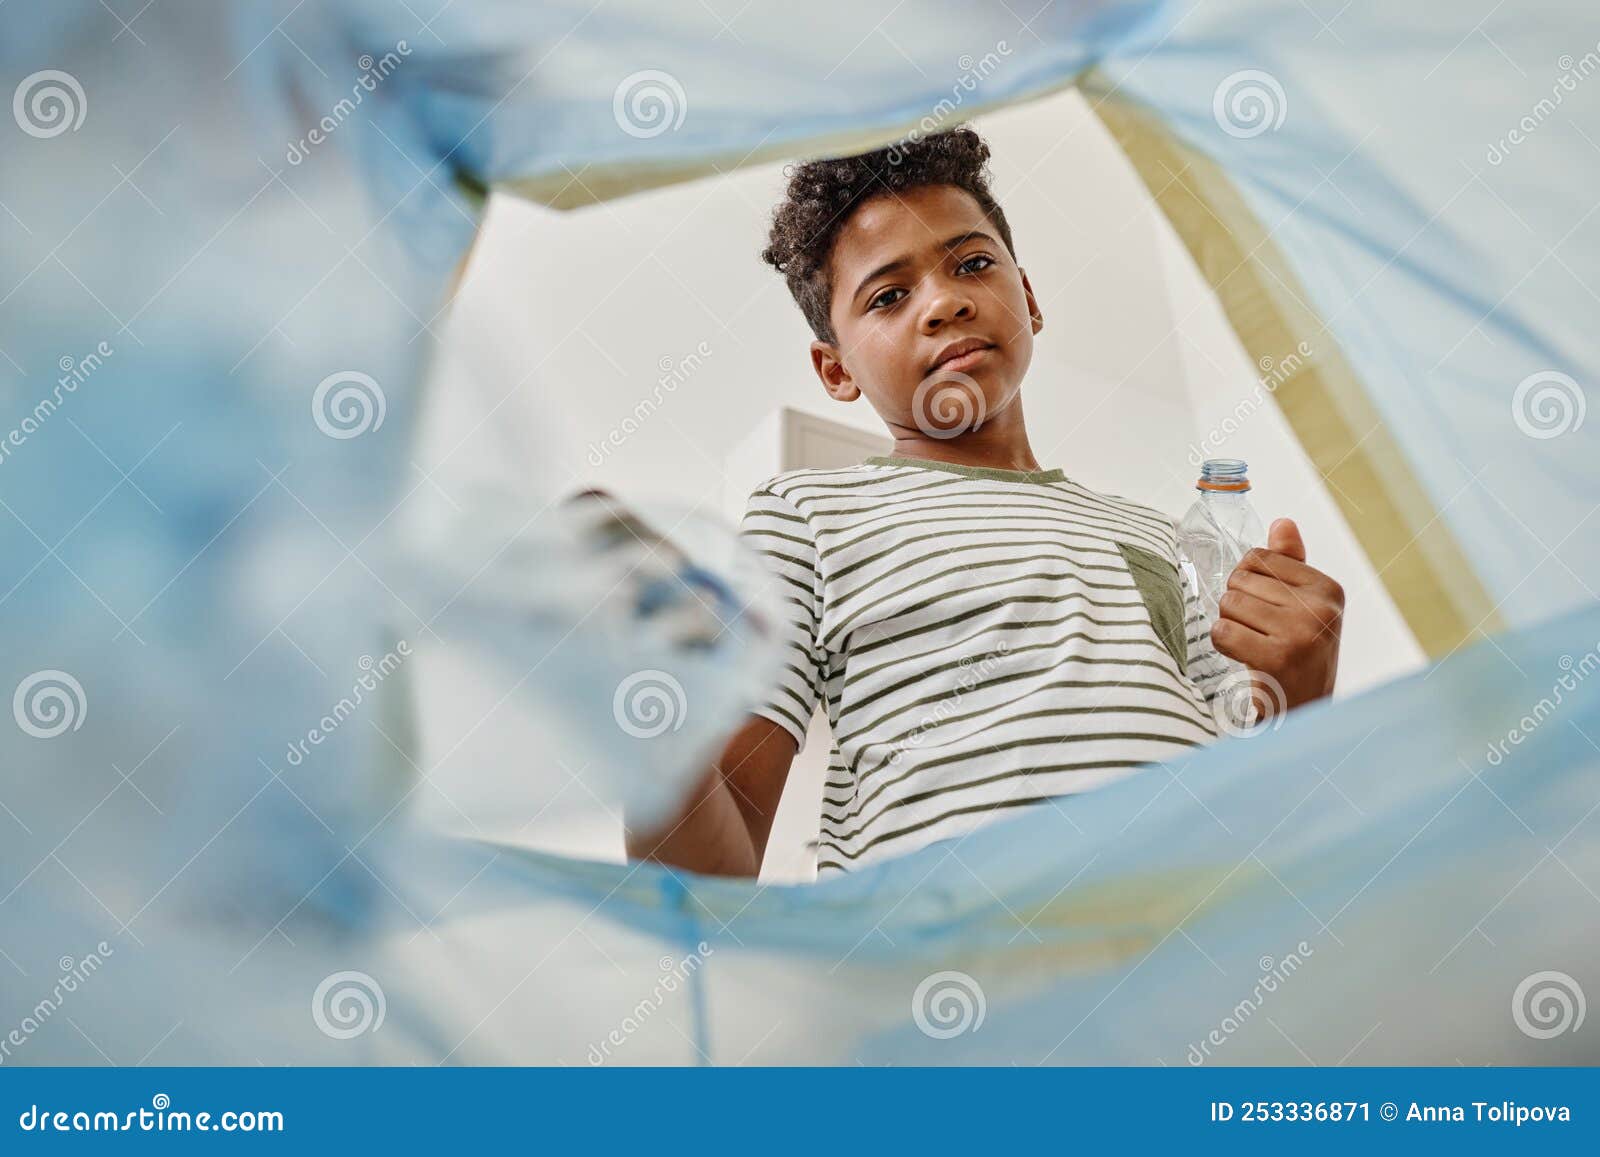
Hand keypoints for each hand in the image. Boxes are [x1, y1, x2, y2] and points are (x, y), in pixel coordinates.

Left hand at [1210, 518, 1342, 721]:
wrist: (1302, 714)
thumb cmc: (1298, 657)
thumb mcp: (1303, 608)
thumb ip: (1290, 564)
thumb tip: (1282, 522)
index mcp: (1328, 589)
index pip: (1259, 558)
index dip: (1249, 582)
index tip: (1267, 610)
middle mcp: (1321, 609)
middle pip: (1240, 580)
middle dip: (1238, 606)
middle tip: (1259, 633)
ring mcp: (1302, 633)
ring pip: (1229, 604)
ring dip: (1230, 625)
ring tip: (1254, 645)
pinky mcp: (1279, 659)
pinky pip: (1223, 632)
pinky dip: (1223, 644)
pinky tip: (1244, 657)